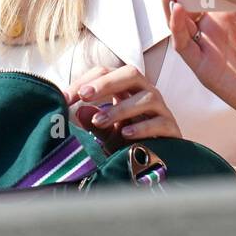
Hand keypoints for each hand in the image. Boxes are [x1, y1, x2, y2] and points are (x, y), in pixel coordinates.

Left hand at [65, 63, 181, 145]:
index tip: (65, 98)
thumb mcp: (106, 133)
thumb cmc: (128, 143)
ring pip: (146, 97)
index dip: (85, 81)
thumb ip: (93, 123)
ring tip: (98, 121)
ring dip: (120, 108)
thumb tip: (80, 111)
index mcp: (127, 88)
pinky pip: (159, 122)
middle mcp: (145, 92)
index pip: (106, 73)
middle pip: (131, 74)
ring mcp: (160, 108)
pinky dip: (142, 127)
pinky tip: (125, 134)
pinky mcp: (170, 127)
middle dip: (106, 83)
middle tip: (83, 95)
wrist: (156, 162)